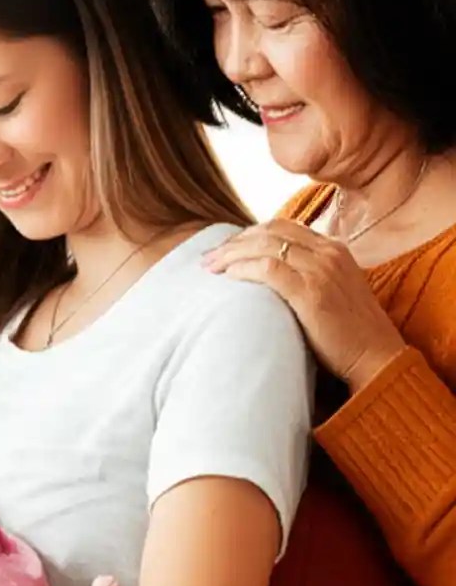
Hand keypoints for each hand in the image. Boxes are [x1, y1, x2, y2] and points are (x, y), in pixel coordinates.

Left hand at [203, 219, 407, 390]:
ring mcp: (321, 270)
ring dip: (231, 255)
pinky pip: (267, 270)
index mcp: (334, 248)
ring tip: (209, 267)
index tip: (226, 249)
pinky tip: (228, 277)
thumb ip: (307, 274)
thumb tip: (265, 273)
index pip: (281, 227)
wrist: (377, 358)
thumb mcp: (332, 291)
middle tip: (209, 258)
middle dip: (234, 242)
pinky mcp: (312, 292)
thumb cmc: (349, 333)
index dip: (248, 235)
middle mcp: (328, 252)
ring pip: (264, 246)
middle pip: (269, 232)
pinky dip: (242, 269)